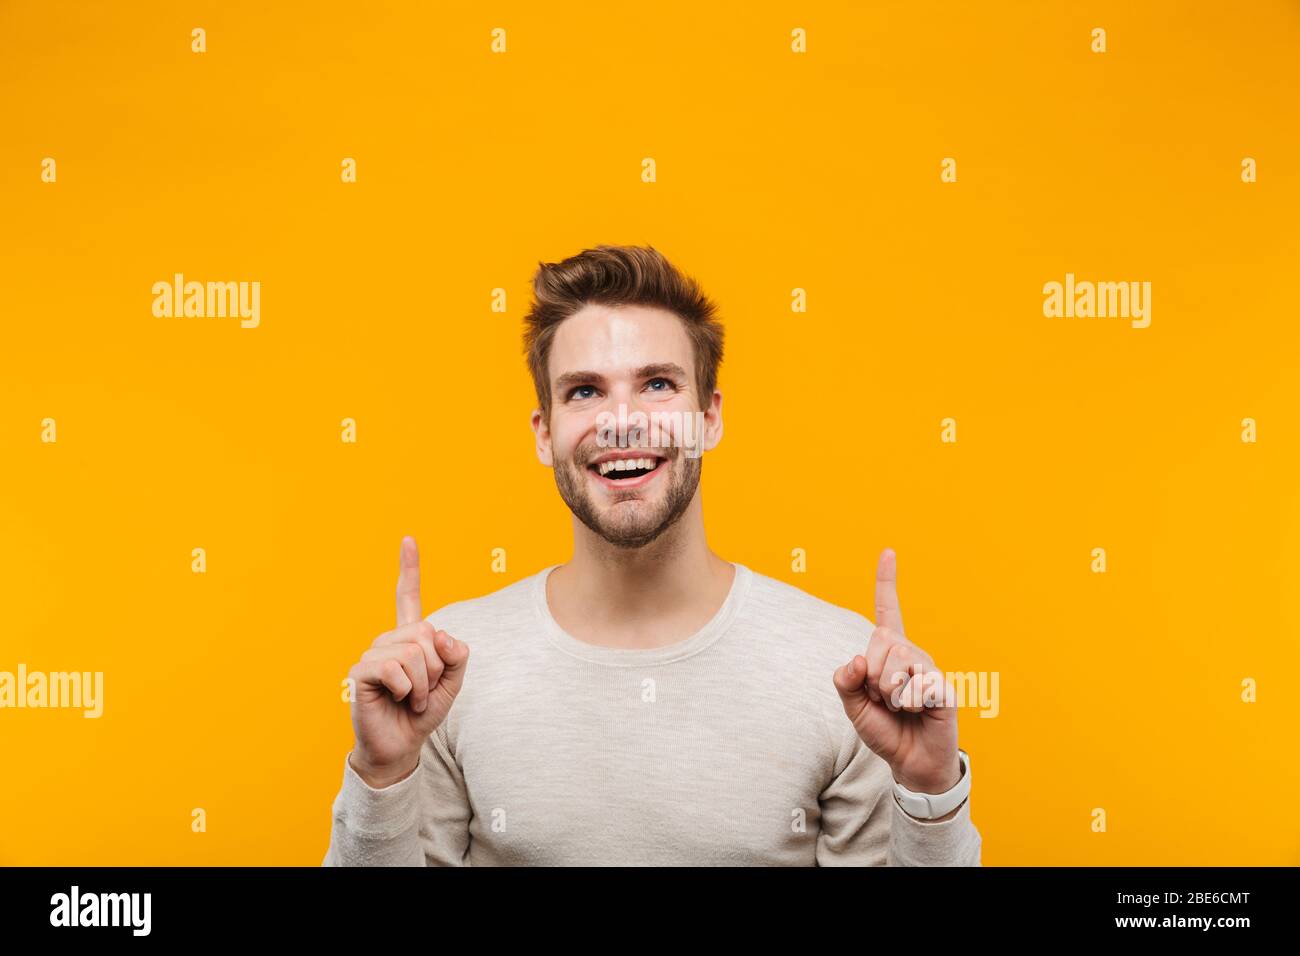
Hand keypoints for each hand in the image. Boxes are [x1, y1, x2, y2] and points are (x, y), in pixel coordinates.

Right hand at [348, 536, 469, 787]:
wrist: (401, 747)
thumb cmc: (422, 714)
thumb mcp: (451, 683)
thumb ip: (456, 657)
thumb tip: (441, 635)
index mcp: (408, 638)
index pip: (408, 597)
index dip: (409, 568)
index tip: (408, 539)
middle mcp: (388, 640)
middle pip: (426, 632)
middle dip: (436, 667)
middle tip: (425, 691)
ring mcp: (372, 654)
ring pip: (414, 651)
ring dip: (423, 683)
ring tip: (413, 699)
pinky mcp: (360, 672)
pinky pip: (395, 668)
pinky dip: (408, 689)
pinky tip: (399, 700)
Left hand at [833, 548, 960, 794]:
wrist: (910, 762)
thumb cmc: (885, 729)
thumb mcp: (853, 706)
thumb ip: (844, 681)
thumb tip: (857, 660)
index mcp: (889, 651)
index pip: (888, 610)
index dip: (887, 581)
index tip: (888, 551)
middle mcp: (911, 652)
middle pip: (879, 642)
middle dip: (871, 676)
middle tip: (884, 698)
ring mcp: (929, 667)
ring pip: (894, 664)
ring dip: (888, 693)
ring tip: (900, 706)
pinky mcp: (943, 687)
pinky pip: (914, 685)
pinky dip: (906, 704)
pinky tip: (917, 712)